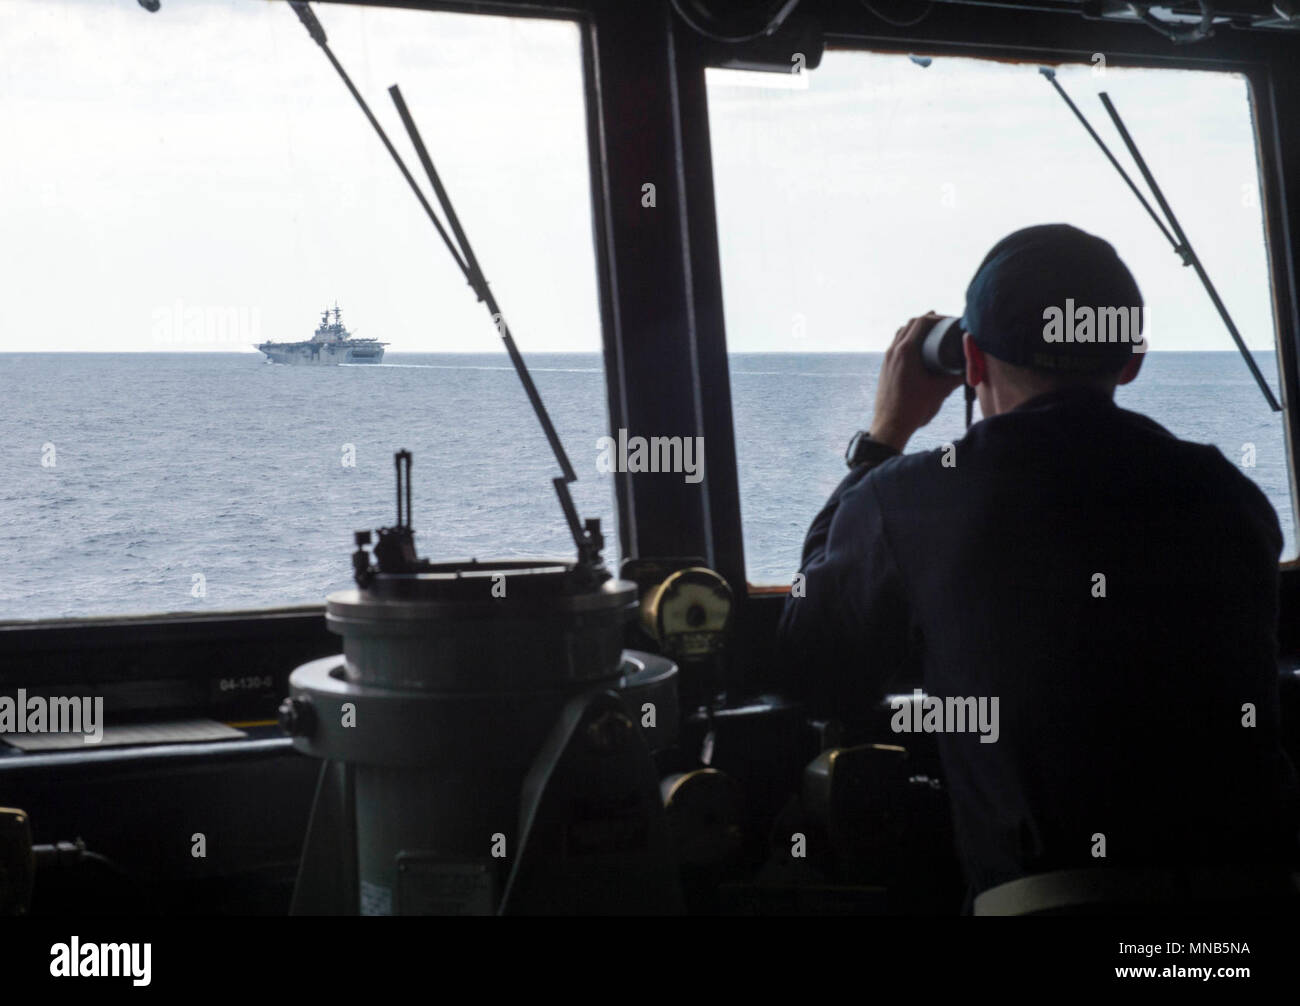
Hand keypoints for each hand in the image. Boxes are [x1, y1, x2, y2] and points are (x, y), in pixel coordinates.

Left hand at [869, 312, 964, 450]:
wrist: (890, 425)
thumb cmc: (914, 408)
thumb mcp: (941, 390)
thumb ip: (959, 377)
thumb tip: (973, 367)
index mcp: (906, 351)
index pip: (921, 321)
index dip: (937, 317)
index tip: (950, 320)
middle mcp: (894, 351)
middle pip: (910, 323)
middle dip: (928, 320)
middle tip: (944, 324)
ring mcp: (887, 358)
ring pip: (901, 333)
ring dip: (916, 329)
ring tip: (932, 333)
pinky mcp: (885, 367)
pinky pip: (896, 345)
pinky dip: (908, 340)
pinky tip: (918, 348)